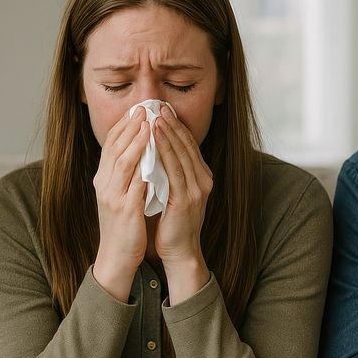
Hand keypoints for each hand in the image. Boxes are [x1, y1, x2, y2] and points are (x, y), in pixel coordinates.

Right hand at [92, 109, 150, 301]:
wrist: (117, 256)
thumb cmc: (123, 225)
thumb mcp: (119, 194)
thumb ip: (126, 174)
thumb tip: (139, 150)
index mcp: (102, 179)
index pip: (109, 144)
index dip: (122, 125)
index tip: (136, 109)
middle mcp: (104, 185)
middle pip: (114, 148)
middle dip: (130, 127)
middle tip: (144, 109)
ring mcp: (113, 197)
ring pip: (123, 163)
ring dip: (137, 142)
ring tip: (150, 125)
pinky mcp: (126, 211)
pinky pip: (136, 185)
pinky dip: (145, 169)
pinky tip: (157, 157)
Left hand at [153, 107, 211, 302]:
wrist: (179, 252)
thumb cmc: (171, 224)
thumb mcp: (172, 192)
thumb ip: (169, 173)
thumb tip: (155, 151)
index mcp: (200, 177)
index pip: (188, 145)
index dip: (176, 126)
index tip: (162, 109)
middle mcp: (203, 180)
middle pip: (187, 145)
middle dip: (172, 123)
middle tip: (158, 104)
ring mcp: (197, 189)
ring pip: (181, 154)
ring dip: (168, 133)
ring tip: (155, 116)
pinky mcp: (187, 199)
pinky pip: (174, 170)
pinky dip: (165, 151)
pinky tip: (155, 139)